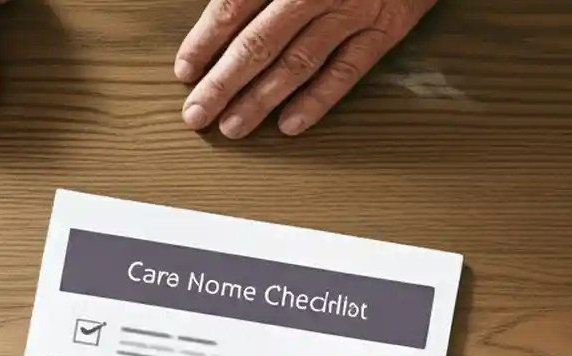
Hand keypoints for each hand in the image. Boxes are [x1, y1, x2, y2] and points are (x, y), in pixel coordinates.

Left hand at [175, 0, 437, 137]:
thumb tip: (223, 8)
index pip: (233, 6)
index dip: (205, 42)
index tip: (185, 71)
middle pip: (258, 44)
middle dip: (222, 84)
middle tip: (197, 115)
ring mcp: (353, 11)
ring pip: (297, 63)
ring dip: (261, 100)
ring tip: (233, 127)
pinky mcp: (386, 27)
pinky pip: (346, 70)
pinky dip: (317, 100)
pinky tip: (289, 125)